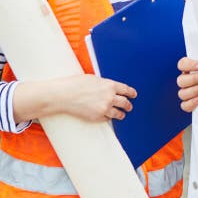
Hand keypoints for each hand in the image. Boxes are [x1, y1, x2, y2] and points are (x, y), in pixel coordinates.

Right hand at [14, 74, 136, 122]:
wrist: (63, 95)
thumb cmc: (76, 84)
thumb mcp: (94, 79)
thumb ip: (105, 85)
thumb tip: (110, 89)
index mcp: (110, 85)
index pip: (126, 90)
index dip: (132, 93)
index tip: (134, 95)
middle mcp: (110, 97)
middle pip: (125, 103)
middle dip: (128, 105)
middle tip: (129, 106)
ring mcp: (104, 108)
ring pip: (119, 113)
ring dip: (121, 114)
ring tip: (122, 114)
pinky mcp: (97, 117)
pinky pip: (107, 119)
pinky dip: (108, 117)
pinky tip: (107, 116)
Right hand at [177, 57, 197, 112]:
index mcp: (190, 69)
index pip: (182, 64)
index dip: (190, 65)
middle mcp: (186, 81)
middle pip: (181, 80)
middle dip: (194, 78)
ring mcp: (187, 93)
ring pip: (182, 93)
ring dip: (194, 90)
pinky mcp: (190, 104)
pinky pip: (184, 105)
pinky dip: (190, 103)